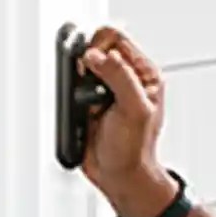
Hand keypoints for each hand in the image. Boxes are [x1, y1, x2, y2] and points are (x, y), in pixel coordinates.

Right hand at [79, 27, 177, 216]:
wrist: (120, 176)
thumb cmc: (135, 148)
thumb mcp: (134, 109)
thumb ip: (119, 78)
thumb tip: (97, 56)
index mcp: (144, 73)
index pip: (116, 39)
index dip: (100, 48)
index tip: (93, 68)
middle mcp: (126, 78)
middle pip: (96, 48)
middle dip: (87, 65)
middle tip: (91, 88)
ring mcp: (107, 90)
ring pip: (81, 67)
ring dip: (78, 82)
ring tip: (88, 103)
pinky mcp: (89, 103)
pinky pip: (73, 86)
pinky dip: (71, 95)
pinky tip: (81, 111)